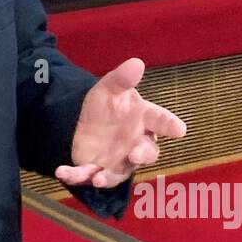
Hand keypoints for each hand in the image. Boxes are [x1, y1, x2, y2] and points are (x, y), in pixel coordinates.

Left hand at [56, 58, 185, 189]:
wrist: (87, 121)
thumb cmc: (108, 105)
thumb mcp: (110, 88)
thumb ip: (122, 79)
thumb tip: (136, 63)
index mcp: (143, 120)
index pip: (160, 120)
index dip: (170, 125)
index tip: (179, 129)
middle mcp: (135, 144)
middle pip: (146, 152)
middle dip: (142, 154)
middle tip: (135, 155)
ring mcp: (117, 160)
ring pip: (118, 172)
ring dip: (108, 177)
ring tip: (98, 178)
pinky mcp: (95, 169)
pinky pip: (86, 175)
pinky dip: (75, 176)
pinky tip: (62, 172)